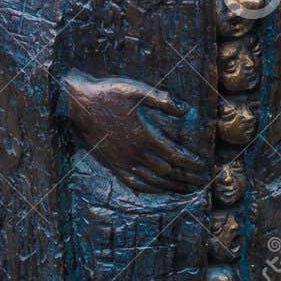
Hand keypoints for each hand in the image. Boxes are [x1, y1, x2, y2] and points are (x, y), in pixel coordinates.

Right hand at [62, 70, 209, 194]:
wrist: (77, 104)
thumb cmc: (108, 94)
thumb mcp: (137, 91)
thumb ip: (162, 100)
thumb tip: (185, 110)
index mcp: (144, 136)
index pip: (175, 156)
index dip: (191, 163)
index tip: (203, 166)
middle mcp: (134, 153)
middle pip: (167, 172)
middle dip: (186, 178)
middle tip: (201, 182)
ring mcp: (122, 161)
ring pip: (152, 181)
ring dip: (171, 187)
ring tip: (186, 190)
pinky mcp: (112, 164)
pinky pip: (133, 183)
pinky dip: (149, 189)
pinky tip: (158, 190)